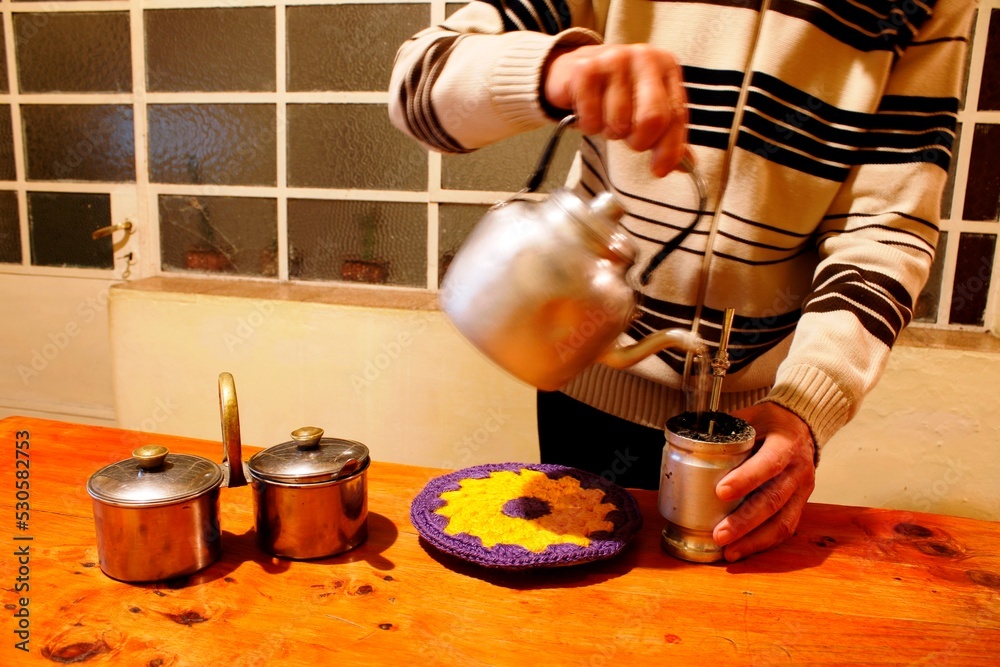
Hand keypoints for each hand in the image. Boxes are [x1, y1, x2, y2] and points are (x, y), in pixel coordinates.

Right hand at [542, 44, 687, 176]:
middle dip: (638, 140)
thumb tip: (685, 166)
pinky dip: (589, 125)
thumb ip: (666, 134)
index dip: (669, 148)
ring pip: (618, 121)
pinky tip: (589, 113)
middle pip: (651, 118)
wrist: (573, 71)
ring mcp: (614, 60)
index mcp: (666, 66)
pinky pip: (591, 117)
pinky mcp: (586, 69)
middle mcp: (643, 58)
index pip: (675, 115)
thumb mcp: (646, 107)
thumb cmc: (615, 92)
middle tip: (627, 137)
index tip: (659, 170)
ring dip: (609, 131)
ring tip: (605, 117)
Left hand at [712, 402, 816, 560]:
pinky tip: (742, 550)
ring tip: (729, 552)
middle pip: (773, 500)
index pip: (769, 463)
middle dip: (745, 521)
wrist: (803, 427)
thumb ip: (727, 429)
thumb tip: (692, 438)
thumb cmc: (771, 423)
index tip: (721, 492)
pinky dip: (763, 543)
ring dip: (754, 540)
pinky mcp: (800, 505)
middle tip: (720, 534)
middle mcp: (798, 470)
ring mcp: (802, 491)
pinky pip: (785, 529)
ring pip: (782, 521)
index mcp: (786, 444)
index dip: (747, 479)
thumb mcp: (752, 416)